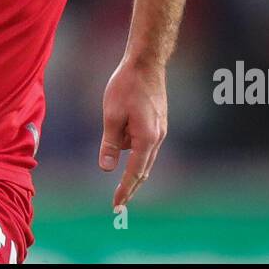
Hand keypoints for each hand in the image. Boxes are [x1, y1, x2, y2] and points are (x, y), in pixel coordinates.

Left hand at [98, 59, 167, 207]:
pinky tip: (123, 130)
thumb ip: (110, 144)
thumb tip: (107, 169)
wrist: (146, 63)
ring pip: (143, 154)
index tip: (117, 205)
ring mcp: (160, 129)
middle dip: (131, 186)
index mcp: (146, 138)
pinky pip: (145, 142)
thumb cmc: (126, 86)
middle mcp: (157, 137)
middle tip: (119, 203)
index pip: (134, 172)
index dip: (125, 190)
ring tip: (116, 141)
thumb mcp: (111, 115)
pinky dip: (134, 146)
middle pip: (143, 169)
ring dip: (130, 159)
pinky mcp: (158, 122)